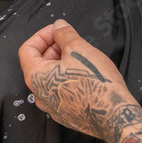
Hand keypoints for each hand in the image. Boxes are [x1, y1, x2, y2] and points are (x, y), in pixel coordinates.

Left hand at [18, 19, 134, 140]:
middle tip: (70, 41)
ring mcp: (53, 107)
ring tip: (80, 56)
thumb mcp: (79, 48)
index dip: (42, 35)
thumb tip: (59, 27)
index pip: (27, 49)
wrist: (114, 115)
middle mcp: (40, 95)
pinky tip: (84, 74)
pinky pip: (60, 91)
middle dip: (53, 48)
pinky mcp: (66, 114)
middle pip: (38, 63)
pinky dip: (67, 78)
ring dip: (61, 63)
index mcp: (36, 77)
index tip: (56, 31)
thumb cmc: (96, 84)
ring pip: (50, 78)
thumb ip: (64, 34)